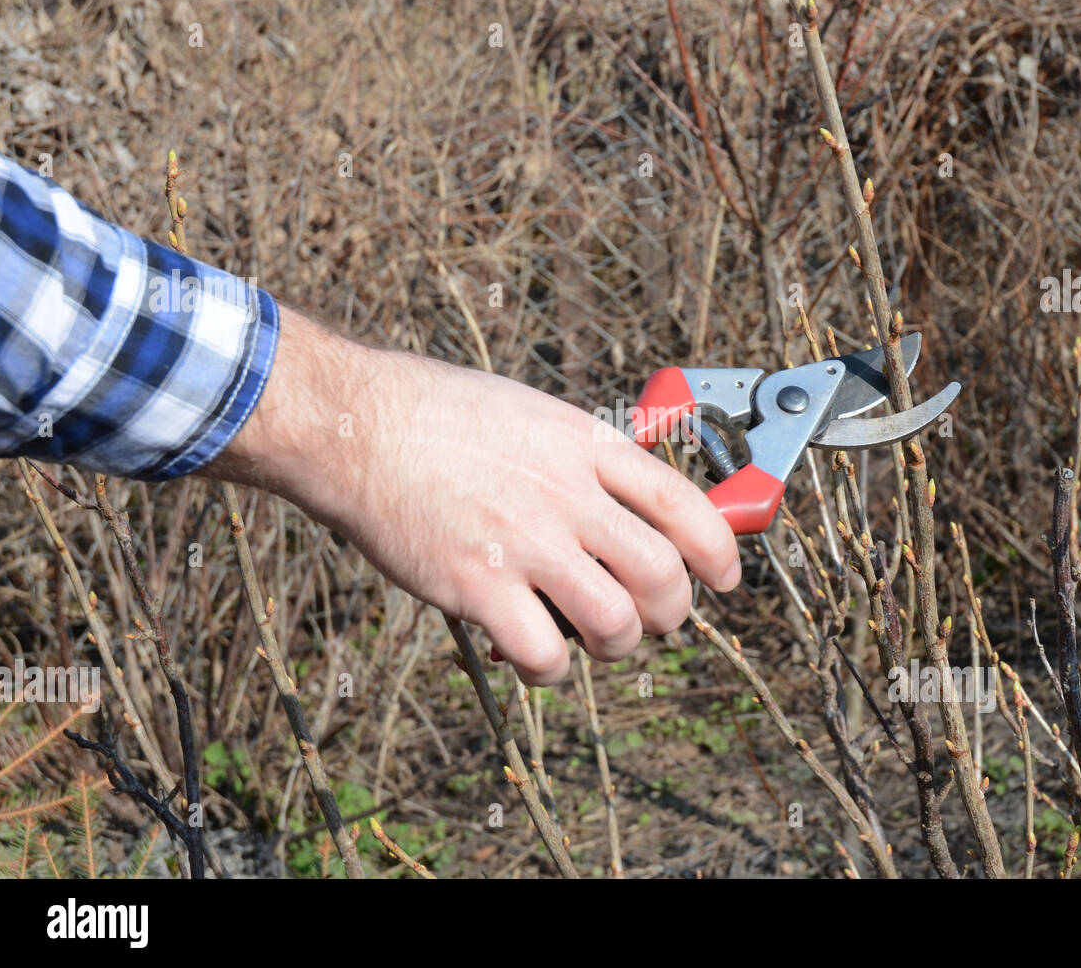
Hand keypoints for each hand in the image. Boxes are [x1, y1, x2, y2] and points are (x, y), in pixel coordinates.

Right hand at [203, 307, 741, 684]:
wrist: (356, 424)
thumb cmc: (435, 412)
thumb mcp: (533, 412)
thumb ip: (583, 456)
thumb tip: (624, 495)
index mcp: (586, 446)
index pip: (684, 504)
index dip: (719, 552)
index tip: (724, 579)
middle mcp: (568, 495)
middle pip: (662, 575)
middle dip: (672, 613)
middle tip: (655, 621)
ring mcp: (526, 542)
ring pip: (616, 622)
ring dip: (616, 644)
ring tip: (594, 638)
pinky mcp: (478, 585)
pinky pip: (544, 655)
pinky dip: (549, 669)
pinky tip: (530, 652)